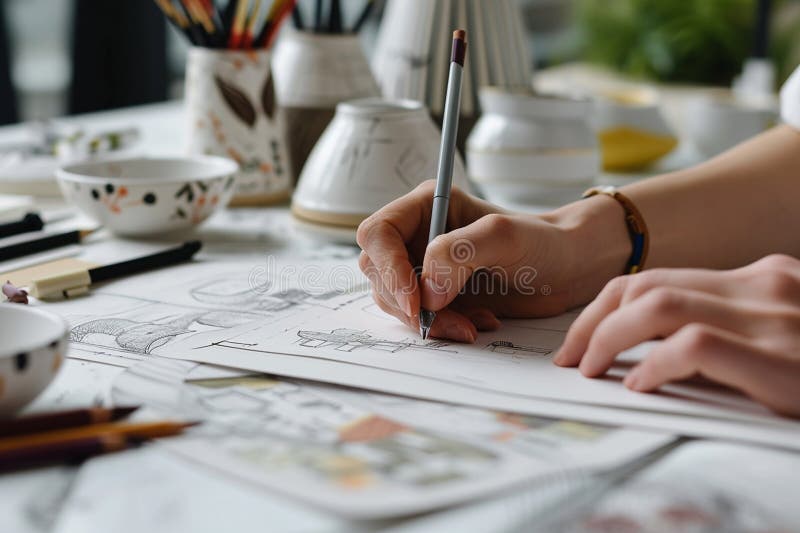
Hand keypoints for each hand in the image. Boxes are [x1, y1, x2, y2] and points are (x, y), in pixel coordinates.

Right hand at [357, 181, 629, 341]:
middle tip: (447, 322)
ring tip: (473, 324)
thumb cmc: (543, 241)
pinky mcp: (435, 295)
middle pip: (379, 271)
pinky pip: (418, 317)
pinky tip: (478, 324)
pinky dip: (442, 328)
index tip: (416, 301)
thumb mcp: (505, 237)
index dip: (388, 268)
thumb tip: (426, 290)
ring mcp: (423, 266)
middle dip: (407, 302)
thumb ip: (459, 253)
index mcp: (427, 206)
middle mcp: (418, 234)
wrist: (568, 270)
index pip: (378, 233)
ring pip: (395, 299)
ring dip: (427, 320)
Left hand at [555, 254, 799, 416]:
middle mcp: (765, 285)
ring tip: (590, 370)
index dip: (605, 307)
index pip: (656, 277)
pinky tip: (638, 385)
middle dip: (591, 321)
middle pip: (645, 286)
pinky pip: (693, 344)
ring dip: (606, 337)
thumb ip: (732, 328)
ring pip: (658, 304)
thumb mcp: (784, 334)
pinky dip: (652, 363)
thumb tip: (652, 351)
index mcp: (761, 278)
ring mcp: (776, 318)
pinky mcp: (783, 357)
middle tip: (570, 357)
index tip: (581, 339)